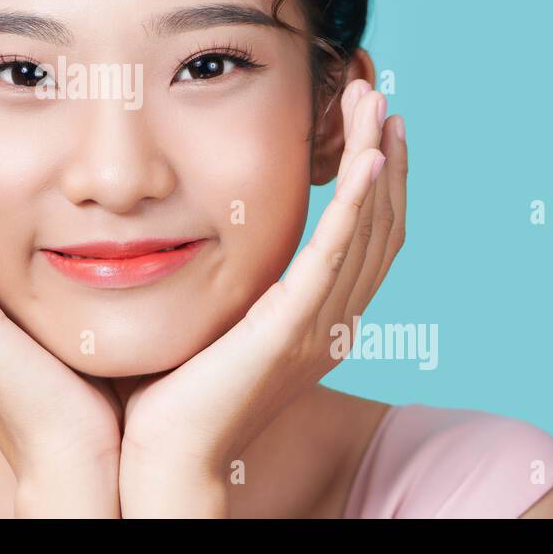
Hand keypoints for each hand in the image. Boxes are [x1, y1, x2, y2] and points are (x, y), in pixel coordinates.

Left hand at [115, 78, 407, 514]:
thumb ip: (231, 279)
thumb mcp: (215, 320)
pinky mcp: (291, 330)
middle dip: (384, 156)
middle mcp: (331, 323)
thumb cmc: (175, 393)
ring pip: (367, 231)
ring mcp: (317, 327)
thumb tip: (202, 227)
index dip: (379, 182)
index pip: (365, 239)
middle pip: (380, 226)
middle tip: (378, 95)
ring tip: (375, 104)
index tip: (374, 127)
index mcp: (317, 321)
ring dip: (377, 163)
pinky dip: (358, 208)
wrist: (168, 457)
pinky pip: (334, 259)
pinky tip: (370, 162)